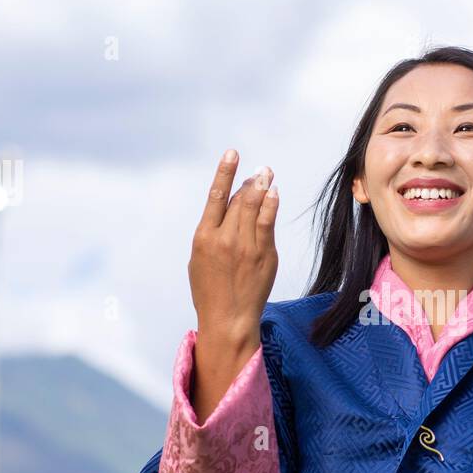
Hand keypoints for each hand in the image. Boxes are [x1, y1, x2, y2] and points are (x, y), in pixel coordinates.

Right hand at [188, 149, 279, 349]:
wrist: (228, 318)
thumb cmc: (210, 290)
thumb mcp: (199, 259)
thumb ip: (213, 231)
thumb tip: (230, 203)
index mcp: (203, 238)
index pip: (216, 196)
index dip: (225, 172)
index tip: (232, 154)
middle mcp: (225, 239)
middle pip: (239, 199)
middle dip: (250, 180)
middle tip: (260, 169)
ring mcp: (246, 246)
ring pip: (254, 206)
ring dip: (262, 186)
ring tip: (266, 173)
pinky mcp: (264, 255)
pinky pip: (268, 223)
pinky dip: (271, 204)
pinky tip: (274, 193)